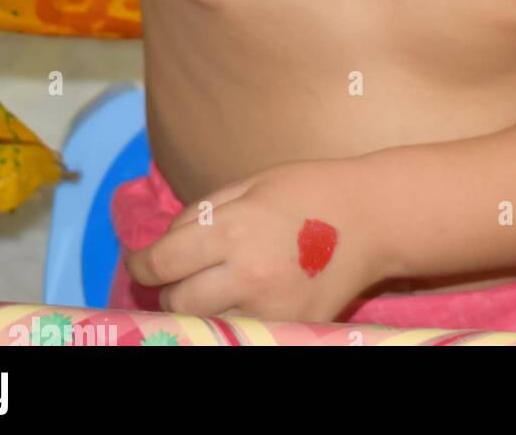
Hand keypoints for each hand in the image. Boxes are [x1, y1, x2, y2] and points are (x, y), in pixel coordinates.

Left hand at [123, 157, 386, 322]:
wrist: (374, 217)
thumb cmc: (310, 189)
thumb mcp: (253, 182)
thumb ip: (203, 211)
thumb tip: (164, 243)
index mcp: (236, 228)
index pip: (162, 262)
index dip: (141, 265)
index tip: (141, 264)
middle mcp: (248, 272)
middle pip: (178, 301)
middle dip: (171, 288)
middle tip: (183, 274)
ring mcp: (271, 308)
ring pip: (204, 325)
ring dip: (200, 308)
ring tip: (214, 287)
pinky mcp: (292, 328)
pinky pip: (242, 333)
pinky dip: (233, 319)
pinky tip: (242, 301)